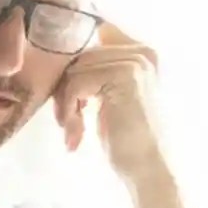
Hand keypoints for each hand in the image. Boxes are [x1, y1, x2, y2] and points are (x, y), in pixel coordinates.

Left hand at [54, 23, 192, 207]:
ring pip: (74, 69)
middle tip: (70, 124)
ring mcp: (135, 61)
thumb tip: (59, 55)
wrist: (149, 170)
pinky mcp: (124, 75)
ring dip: (66, 104)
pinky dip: (68, 110)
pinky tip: (77, 134)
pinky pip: (75, 82)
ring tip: (74, 131)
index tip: (69, 99)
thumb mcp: (108, 97)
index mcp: (140, 51)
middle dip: (66, 91)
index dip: (71, 65)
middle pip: (78, 56)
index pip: (90, 36)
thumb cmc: (126, 138)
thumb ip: (93, 72)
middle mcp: (141, 51)